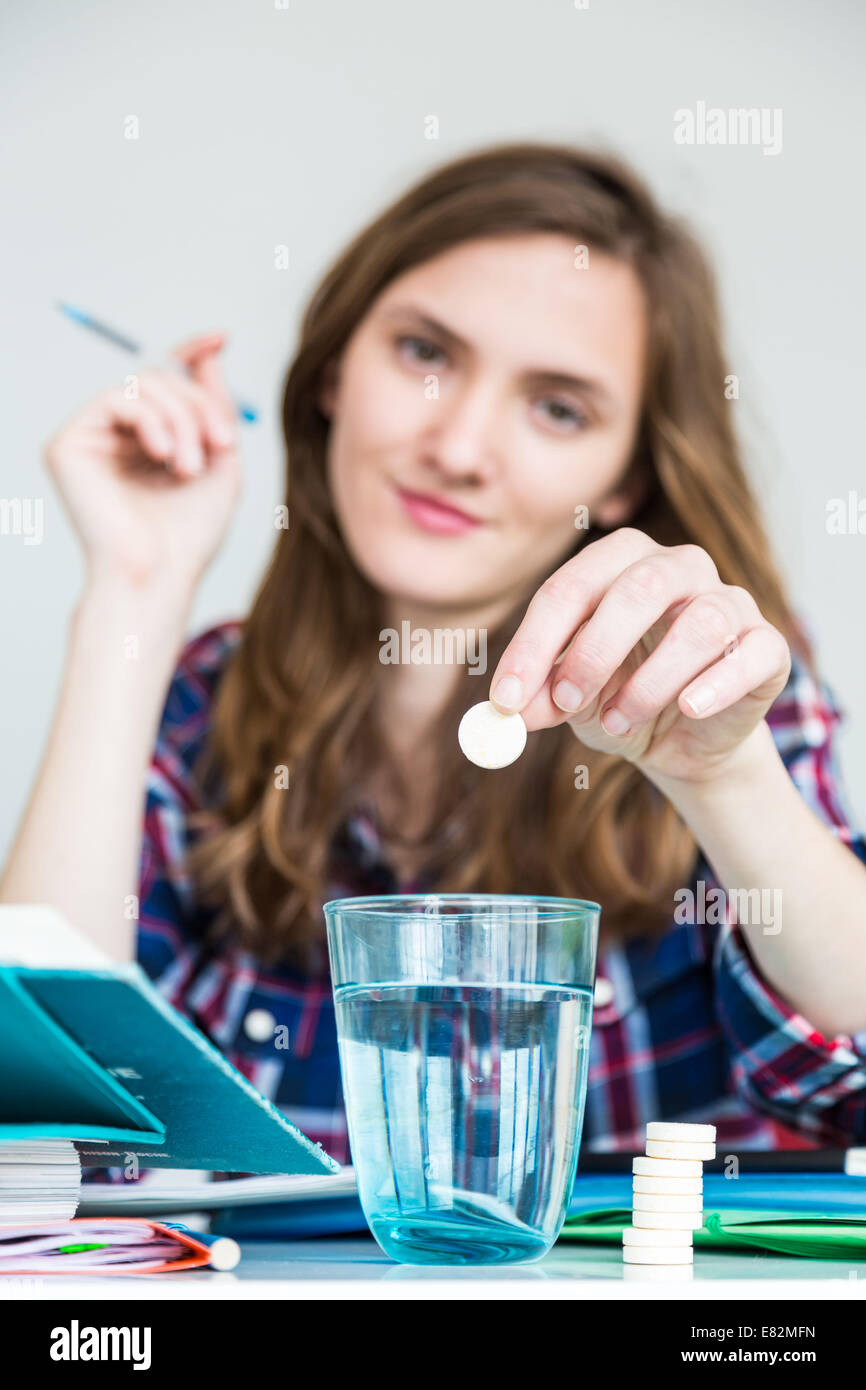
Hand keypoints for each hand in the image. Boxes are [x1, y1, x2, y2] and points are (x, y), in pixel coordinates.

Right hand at [44, 331, 241, 595]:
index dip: (191, 353)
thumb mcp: (220, 460)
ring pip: (144, 385)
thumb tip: (209, 350)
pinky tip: (162, 455)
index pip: (165, 381)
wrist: (160, 574)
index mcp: (150, 439)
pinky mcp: (69, 445)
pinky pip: (116, 399)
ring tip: (191, 466)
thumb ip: (214, 404)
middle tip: (222, 444)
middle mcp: (117, 435)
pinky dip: (150, 419)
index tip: (220, 338)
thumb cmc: (189, 533)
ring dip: (182, 419)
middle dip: (199, 404)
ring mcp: (91, 438)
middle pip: (161, 378)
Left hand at [489, 528, 791, 784]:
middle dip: (593, 650)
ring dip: (650, 682)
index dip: (534, 644)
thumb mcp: (571, 702)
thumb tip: (511, 709)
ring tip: (619, 724)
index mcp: (620, 563)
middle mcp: (679, 567)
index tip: (506, 698)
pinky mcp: (767, 647)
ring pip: (698, 623)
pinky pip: (749, 654)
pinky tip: (688, 710)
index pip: (571, 587)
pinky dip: (716, 684)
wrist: (686, 743)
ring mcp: (730, 602)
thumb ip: (542, 696)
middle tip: (566, 702)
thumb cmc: (621, 701)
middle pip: (638, 587)